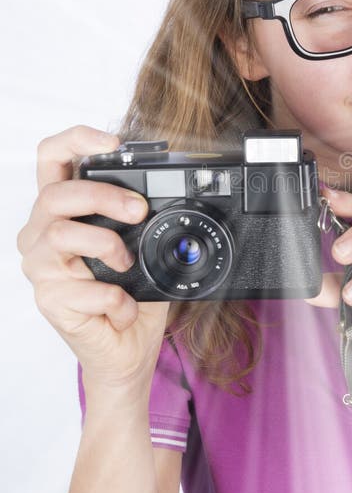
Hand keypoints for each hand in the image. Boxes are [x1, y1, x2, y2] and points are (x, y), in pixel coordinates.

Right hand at [17, 125, 169, 394]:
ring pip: (61, 233)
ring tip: (127, 264)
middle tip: (138, 210)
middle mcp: (41, 235)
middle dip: (103, 195)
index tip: (113, 143)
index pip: (51, 159)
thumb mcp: (143, 247)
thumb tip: (169, 192)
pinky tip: (122, 304)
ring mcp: (41, 269)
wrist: (128, 352)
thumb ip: (142, 218)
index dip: (76, 140)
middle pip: (56, 193)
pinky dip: (113, 296)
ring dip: (106, 244)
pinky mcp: (48, 301)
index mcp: (63, 212)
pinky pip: (79, 287)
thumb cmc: (132, 296)